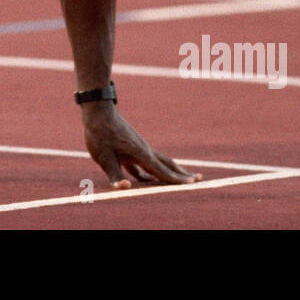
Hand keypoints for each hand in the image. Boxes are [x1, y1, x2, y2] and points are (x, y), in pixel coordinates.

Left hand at [82, 104, 200, 187]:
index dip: (177, 180)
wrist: (99, 112)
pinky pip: (147, 161)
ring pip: (160, 162)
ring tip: (183, 177)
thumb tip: (125, 188)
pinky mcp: (132, 147)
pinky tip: (148, 178)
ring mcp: (139, 148)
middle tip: (200, 179)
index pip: (162, 171)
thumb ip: (114, 175)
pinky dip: (153, 171)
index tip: (193, 184)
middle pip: (168, 165)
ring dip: (172, 171)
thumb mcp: (104, 158)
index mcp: (141, 155)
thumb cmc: (100, 135)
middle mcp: (145, 151)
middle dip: (183, 174)